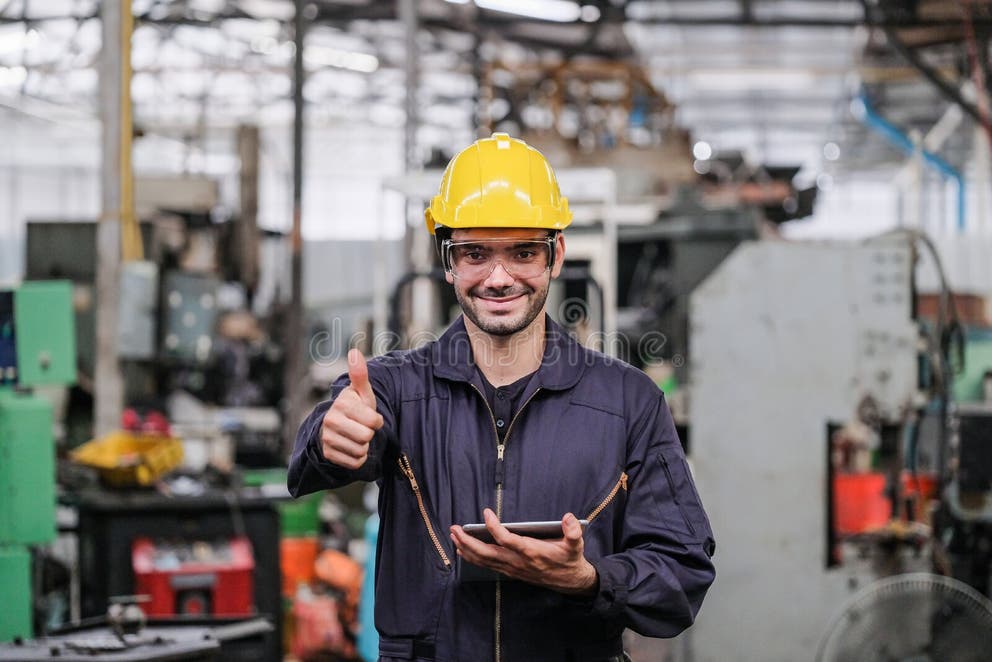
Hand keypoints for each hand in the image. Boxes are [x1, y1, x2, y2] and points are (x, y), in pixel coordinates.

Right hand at [320, 349, 383, 468]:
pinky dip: (358, 458)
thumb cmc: (354, 408)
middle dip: (369, 434)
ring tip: (356, 436)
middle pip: (366, 437)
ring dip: (364, 446)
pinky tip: (351, 447)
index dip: (376, 420)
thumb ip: (360, 375)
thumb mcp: (361, 392)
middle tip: (362, 427)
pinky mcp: (328, 454)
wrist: (335, 427)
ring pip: (361, 451)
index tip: (369, 416)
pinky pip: (354, 462)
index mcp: (342, 404)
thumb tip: (354, 351)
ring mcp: (327, 438)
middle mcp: (331, 420)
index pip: (373, 421)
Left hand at [450, 509, 597, 595]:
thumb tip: (569, 517)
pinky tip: (464, 550)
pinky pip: (487, 566)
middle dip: (468, 541)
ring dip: (466, 549)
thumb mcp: (576, 544)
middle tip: (455, 529)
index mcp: (531, 552)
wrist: (570, 582)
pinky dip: (473, 558)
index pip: (506, 540)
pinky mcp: (510, 572)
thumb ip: (573, 531)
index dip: (494, 527)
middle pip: (487, 553)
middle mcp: (518, 562)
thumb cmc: (570, 559)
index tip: (486, 512)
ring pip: (484, 561)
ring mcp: (512, 569)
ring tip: (454, 536)